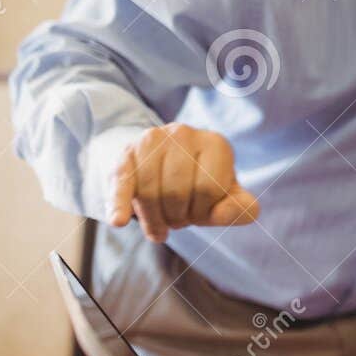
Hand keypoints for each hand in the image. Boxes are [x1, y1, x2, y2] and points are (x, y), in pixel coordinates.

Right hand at [109, 123, 259, 241]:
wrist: (158, 166)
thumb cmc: (198, 187)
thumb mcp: (224, 198)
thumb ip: (238, 209)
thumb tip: (224, 214)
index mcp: (216, 144)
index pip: (209, 189)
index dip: (203, 211)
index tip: (199, 214)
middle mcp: (184, 134)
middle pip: (177, 192)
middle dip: (177, 217)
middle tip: (176, 218)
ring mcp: (152, 139)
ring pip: (151, 193)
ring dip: (154, 219)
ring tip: (160, 220)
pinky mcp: (125, 154)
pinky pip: (123, 183)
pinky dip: (120, 204)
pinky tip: (118, 221)